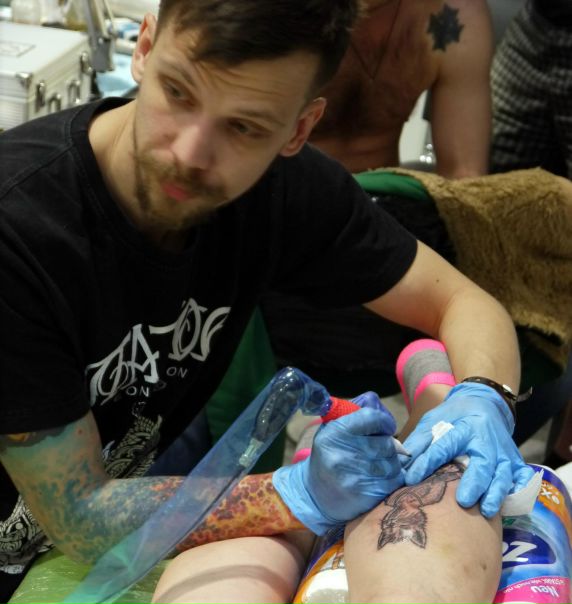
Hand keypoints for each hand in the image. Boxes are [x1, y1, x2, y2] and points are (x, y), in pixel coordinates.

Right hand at [273, 397, 404, 534]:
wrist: (314, 494)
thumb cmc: (329, 454)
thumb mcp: (332, 428)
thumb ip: (355, 412)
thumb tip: (379, 407)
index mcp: (335, 433)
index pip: (372, 417)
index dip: (384, 420)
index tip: (385, 425)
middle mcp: (344, 454)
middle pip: (386, 442)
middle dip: (387, 444)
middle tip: (377, 448)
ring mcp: (356, 477)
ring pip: (393, 463)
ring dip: (390, 462)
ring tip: (376, 464)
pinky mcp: (366, 495)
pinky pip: (394, 481)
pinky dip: (392, 478)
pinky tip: (378, 478)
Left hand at [402, 382, 534, 516]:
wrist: (484, 402)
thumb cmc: (454, 416)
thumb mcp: (433, 420)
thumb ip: (419, 441)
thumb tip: (401, 463)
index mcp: (463, 428)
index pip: (443, 446)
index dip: (427, 462)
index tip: (411, 479)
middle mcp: (486, 440)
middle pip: (483, 463)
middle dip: (474, 483)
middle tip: (463, 501)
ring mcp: (503, 452)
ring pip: (504, 474)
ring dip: (496, 493)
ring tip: (487, 510)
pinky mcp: (515, 460)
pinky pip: (523, 476)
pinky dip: (520, 489)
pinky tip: (512, 503)